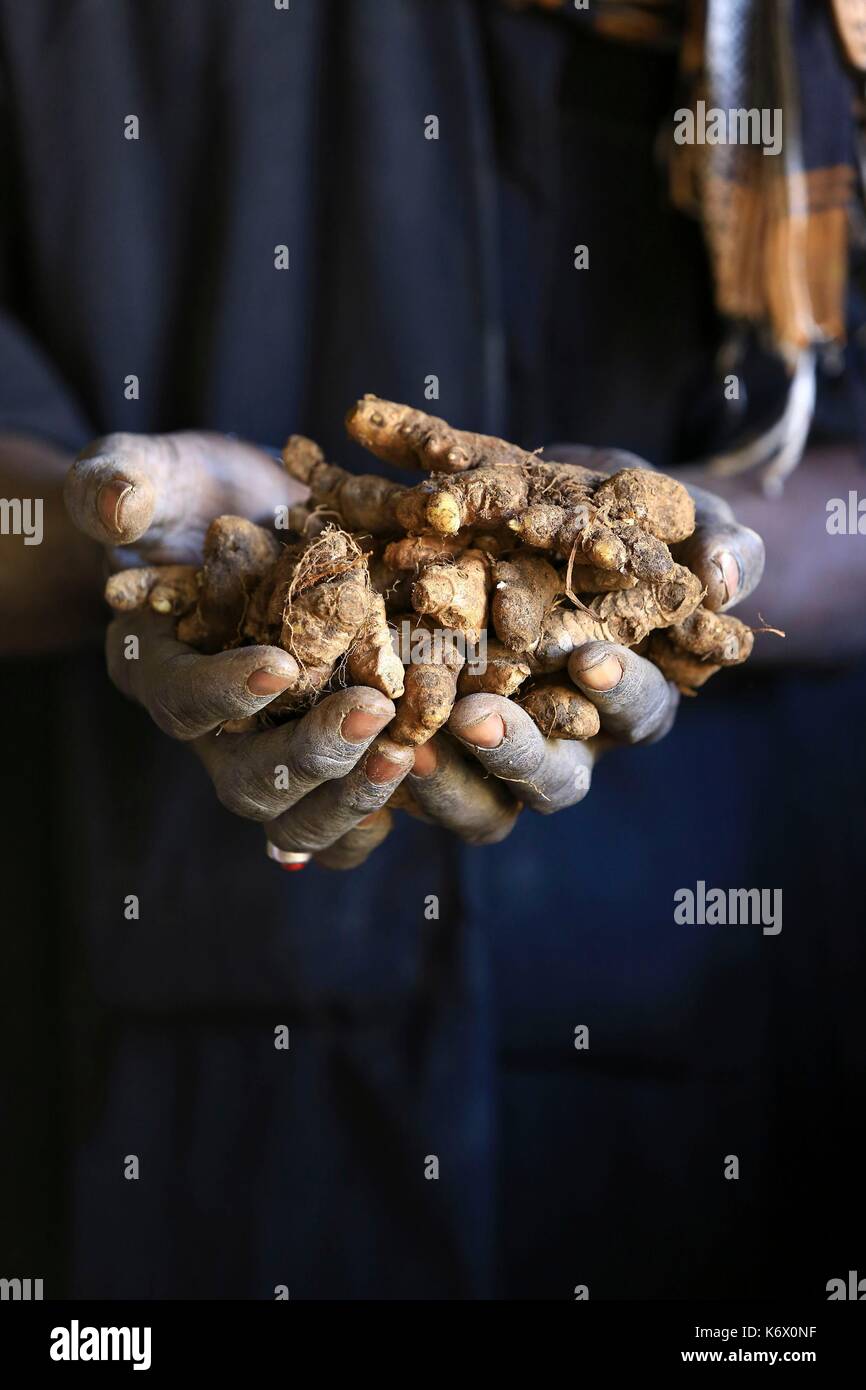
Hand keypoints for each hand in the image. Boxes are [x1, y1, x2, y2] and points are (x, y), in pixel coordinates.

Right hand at [65, 431, 413, 869]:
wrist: (252, 525)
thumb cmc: (191, 495)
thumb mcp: (152, 472)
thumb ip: (123, 480)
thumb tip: (116, 509)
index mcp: (158, 669)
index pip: (180, 698)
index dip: (225, 690)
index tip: (280, 665)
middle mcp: (213, 732)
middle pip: (246, 780)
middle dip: (307, 754)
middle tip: (369, 710)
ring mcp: (270, 754)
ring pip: (298, 817)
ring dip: (353, 795)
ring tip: (407, 752)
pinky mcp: (325, 761)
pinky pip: (344, 820)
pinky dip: (381, 808)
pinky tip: (425, 775)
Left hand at [401, 447, 765, 844]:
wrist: (551, 511)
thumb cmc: (632, 518)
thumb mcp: (681, 516)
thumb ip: (716, 544)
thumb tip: (725, 579)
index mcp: (635, 694)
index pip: (637, 710)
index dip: (618, 690)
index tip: (587, 658)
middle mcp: (571, 738)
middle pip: (555, 778)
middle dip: (520, 752)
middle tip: (476, 719)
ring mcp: (502, 745)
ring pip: (484, 799)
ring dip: (447, 776)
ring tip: (407, 742)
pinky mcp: (437, 734)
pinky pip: (419, 768)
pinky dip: (393, 754)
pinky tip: (360, 719)